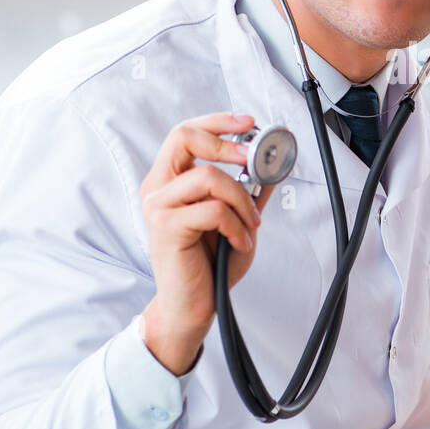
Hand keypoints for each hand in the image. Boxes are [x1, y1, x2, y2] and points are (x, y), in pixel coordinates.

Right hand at [139, 112, 276, 374]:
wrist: (191, 306)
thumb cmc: (210, 265)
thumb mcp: (236, 221)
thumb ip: (248, 193)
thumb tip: (271, 166)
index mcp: (170, 181)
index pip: (185, 133)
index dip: (217, 122)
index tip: (248, 122)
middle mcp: (158, 188)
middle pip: (184, 137)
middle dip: (225, 143)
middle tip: (252, 159)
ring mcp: (158, 207)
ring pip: (209, 177)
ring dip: (242, 201)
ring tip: (251, 226)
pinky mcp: (166, 228)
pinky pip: (214, 211)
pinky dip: (238, 226)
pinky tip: (241, 242)